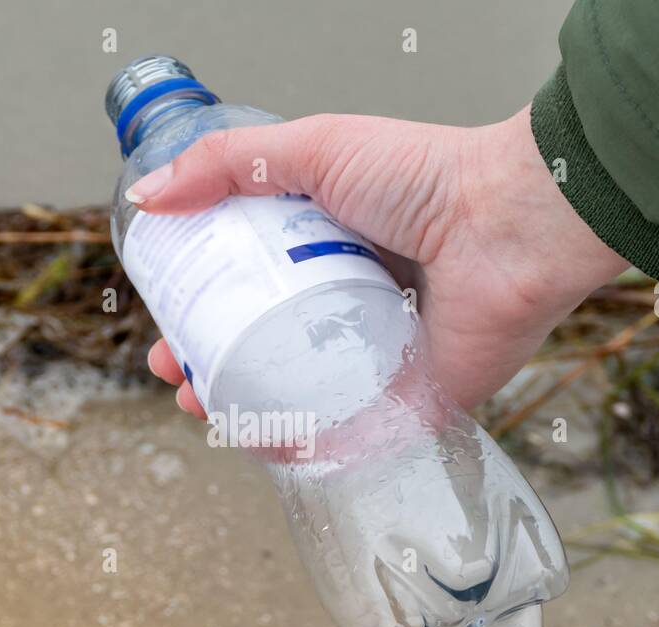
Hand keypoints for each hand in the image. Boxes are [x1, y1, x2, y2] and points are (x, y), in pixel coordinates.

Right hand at [128, 105, 628, 418]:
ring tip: (204, 406)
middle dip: (210, 364)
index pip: (248, 284)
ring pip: (295, 396)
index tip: (166, 321)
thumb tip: (150, 198)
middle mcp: (349, 303)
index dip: (200, 306)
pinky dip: (302, 446)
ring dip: (243, 409)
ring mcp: (376, 356)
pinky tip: (263, 447)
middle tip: (177, 374)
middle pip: (263, 345)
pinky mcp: (408, 400)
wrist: (507, 223)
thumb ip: (226, 163)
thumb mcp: (312, 149)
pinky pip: (347, 434)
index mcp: (326, 244)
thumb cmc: (422, 178)